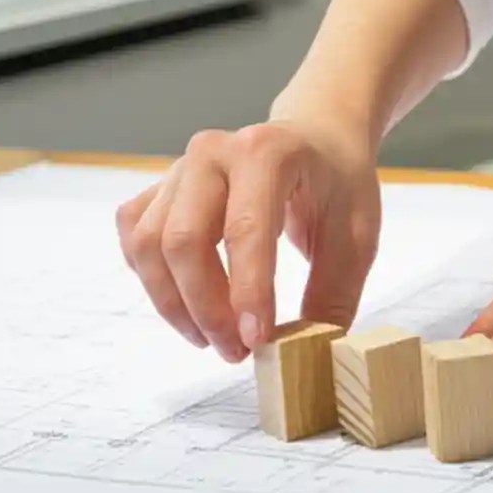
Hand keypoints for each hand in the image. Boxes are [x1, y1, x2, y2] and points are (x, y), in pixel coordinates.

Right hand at [116, 120, 379, 361]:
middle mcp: (212, 153)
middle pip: (183, 240)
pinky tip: (186, 307)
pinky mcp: (160, 189)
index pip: (246, 230)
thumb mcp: (355, 239)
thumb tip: (305, 354)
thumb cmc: (338, 184)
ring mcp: (179, 168)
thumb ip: (332, 297)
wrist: (317, 138)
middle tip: (237, 351)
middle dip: (206, 308)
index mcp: (267, 153)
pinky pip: (136, 240)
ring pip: (150, 246)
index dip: (247, 293)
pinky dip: (152, 282)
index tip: (257, 341)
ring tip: (213, 339)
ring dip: (174, 305)